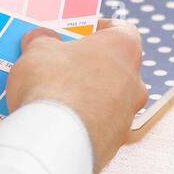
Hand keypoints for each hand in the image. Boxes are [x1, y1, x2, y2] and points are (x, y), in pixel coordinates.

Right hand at [5, 20, 145, 171]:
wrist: (54, 142)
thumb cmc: (52, 85)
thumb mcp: (38, 48)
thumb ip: (43, 39)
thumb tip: (39, 39)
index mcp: (125, 48)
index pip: (120, 30)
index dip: (97, 29)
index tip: (76, 34)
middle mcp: (135, 82)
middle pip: (112, 66)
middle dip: (86, 65)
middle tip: (57, 65)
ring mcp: (127, 116)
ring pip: (106, 99)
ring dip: (84, 96)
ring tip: (51, 96)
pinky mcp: (113, 144)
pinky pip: (96, 126)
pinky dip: (80, 122)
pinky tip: (55, 122)